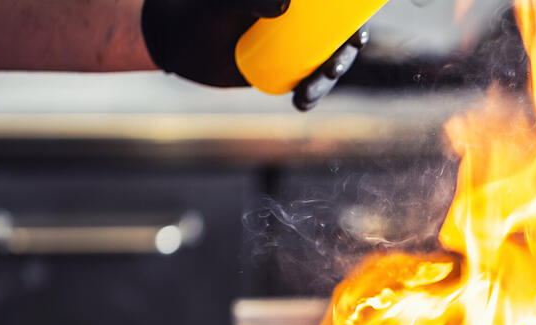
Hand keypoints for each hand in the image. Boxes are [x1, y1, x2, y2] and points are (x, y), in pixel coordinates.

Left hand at [141, 0, 366, 106]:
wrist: (179, 43)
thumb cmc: (198, 14)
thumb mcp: (222, 6)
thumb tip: (284, 4)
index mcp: (298, 2)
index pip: (336, 9)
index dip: (354, 21)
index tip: (356, 39)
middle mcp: (300, 18)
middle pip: (339, 36)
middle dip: (343, 57)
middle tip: (330, 71)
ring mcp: (294, 44)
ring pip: (325, 63)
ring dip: (325, 82)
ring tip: (305, 97)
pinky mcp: (285, 67)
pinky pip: (308, 81)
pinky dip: (311, 94)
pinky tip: (301, 104)